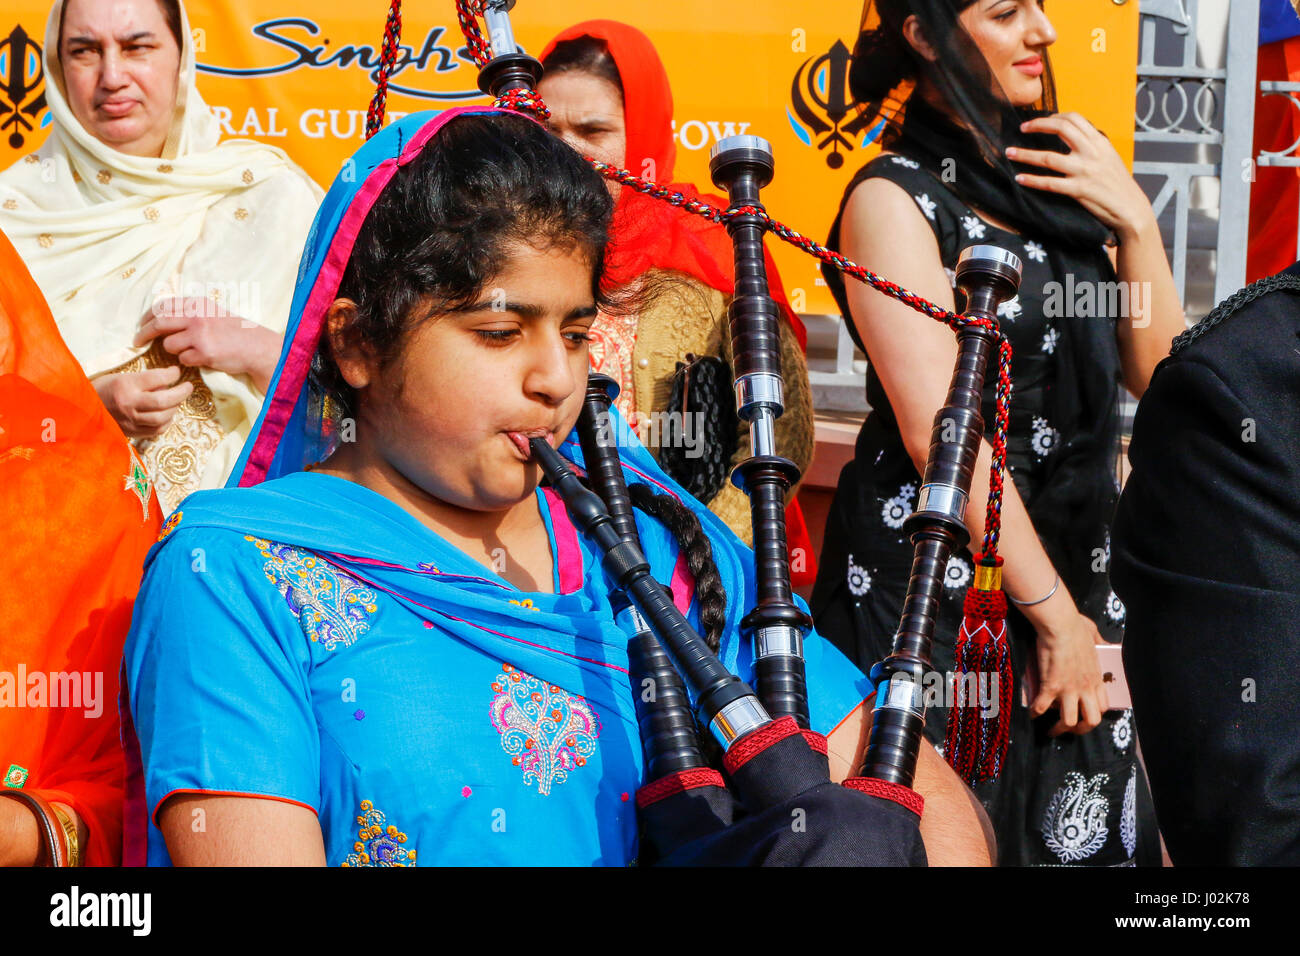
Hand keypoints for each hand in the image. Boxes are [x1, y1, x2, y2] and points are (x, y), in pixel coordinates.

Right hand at [92, 367, 192, 437]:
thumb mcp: (120, 376)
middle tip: (188, 387)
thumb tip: (168, 381)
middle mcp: (129, 404)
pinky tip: (168, 414)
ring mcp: (131, 421)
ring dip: (175, 408)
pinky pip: (157, 430)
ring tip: (177, 400)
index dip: (171, 375)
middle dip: (181, 393)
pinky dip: (167, 422)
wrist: (83, 409)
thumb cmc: (103, 389)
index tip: (176, 372)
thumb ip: (144, 380)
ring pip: (163, 418)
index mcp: (125, 385)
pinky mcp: (132, 432)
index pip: (156, 378)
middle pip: (164, 401)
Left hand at [135, 297, 277, 386]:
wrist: (256, 346)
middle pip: (159, 323)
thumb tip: (160, 316)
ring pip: (169, 344)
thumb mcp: (212, 312)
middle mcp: (196, 316)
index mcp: (197, 303)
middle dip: (143, 333)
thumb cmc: (234, 330)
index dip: (147, 316)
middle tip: (137, 341)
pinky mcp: (204, 352)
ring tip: (189, 351)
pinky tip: (201, 358)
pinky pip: (183, 359)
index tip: (142, 324)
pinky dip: (188, 361)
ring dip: (174, 350)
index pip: (162, 306)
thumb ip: (189, 311)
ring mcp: (200, 334)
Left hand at [1007, 113, 1155, 241]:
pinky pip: (1050, 183)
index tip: (1040, 121)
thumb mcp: (1108, 156)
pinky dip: (1032, 180)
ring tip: (1009, 153)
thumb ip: (1091, 145)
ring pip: (1048, 158)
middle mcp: (1092, 152)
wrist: (1131, 207)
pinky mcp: (1078, 190)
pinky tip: (1020, 178)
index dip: (1053, 116)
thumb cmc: (1117, 183)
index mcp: (1099, 142)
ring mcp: (1084, 171)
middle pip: (1061, 128)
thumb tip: (1071, 136)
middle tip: (1022, 128)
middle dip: (1038, 125)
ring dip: (1025, 154)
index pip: (1074, 118)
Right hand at [1029, 610, 1109, 736]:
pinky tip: (1030, 713)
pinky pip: (1041, 708)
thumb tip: (1107, 644)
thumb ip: (1101, 642)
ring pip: (1069, 721)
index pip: (1103, 707)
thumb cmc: (1076, 625)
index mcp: (1096, 678)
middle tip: (1068, 729)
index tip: (1083, 715)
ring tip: (1050, 729)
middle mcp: (1085, 688)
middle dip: (1080, 730)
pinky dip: (1034, 713)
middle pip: (1091, 721)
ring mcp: (1068, 689)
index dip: (1093, 715)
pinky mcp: (1051, 686)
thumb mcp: (1095, 635)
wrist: (1060, 624)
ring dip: (1059, 728)